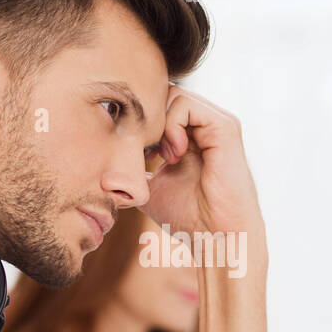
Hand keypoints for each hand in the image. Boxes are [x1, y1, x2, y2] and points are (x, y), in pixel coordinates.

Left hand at [142, 85, 263, 239]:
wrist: (217, 236)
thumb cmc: (189, 218)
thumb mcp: (152, 188)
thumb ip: (136, 169)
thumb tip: (107, 161)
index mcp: (192, 136)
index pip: (158, 107)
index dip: (140, 122)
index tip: (134, 151)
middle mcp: (205, 125)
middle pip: (163, 95)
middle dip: (147, 120)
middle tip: (148, 153)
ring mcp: (216, 123)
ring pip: (172, 95)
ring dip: (159, 124)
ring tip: (164, 155)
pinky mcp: (224, 126)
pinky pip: (186, 103)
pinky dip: (171, 124)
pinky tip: (174, 153)